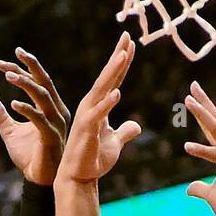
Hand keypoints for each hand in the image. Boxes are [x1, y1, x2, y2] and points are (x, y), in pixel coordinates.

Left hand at [0, 48, 69, 185]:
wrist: (37, 179)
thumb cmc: (28, 154)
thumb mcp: (8, 129)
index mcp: (49, 107)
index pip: (36, 81)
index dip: (21, 68)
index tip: (0, 62)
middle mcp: (56, 111)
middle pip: (43, 82)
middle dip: (28, 66)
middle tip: (11, 56)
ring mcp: (56, 124)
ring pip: (43, 96)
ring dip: (25, 84)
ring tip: (8, 76)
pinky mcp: (51, 137)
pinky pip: (40, 119)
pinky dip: (27, 110)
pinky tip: (12, 103)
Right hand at [56, 32, 141, 184]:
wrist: (79, 178)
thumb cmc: (93, 160)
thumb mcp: (115, 143)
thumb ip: (125, 132)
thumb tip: (136, 126)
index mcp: (99, 106)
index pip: (114, 79)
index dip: (122, 62)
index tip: (130, 43)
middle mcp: (92, 106)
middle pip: (108, 77)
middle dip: (117, 57)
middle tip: (127, 37)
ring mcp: (88, 117)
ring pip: (102, 90)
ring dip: (113, 72)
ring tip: (123, 55)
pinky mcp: (86, 130)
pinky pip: (99, 114)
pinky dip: (108, 104)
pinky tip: (117, 93)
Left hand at [183, 82, 215, 215]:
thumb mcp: (211, 196)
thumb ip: (200, 189)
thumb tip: (189, 189)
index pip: (213, 127)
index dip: (203, 110)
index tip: (193, 95)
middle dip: (204, 103)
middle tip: (192, 86)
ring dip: (202, 115)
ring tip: (188, 102)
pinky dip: (201, 151)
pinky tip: (187, 146)